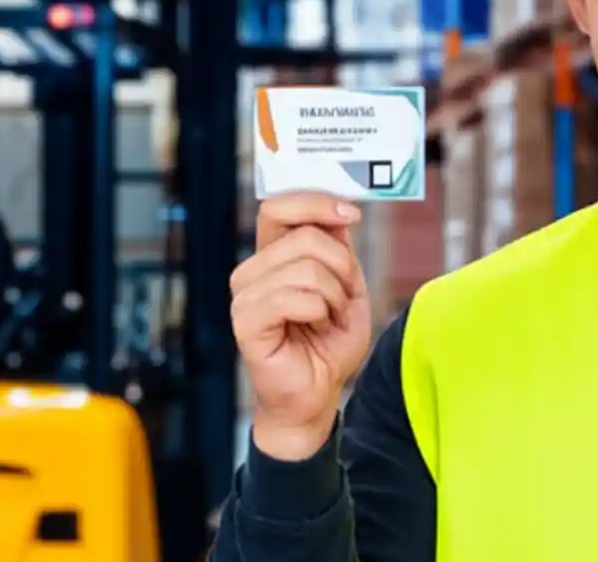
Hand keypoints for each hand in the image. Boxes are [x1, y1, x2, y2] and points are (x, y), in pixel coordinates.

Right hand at [230, 192, 372, 460]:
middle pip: (306, 236)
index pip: (279, 206)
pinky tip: (316, 328)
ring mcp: (245, 295)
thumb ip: (339, 249)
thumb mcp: (346, 287)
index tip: (352, 214)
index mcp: (272, 255)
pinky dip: (320, 312)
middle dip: (342, 266)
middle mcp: (252, 270)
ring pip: (307, 267)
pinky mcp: (246, 321)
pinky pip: (295, 297)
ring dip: (335, 296)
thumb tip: (340, 211)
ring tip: (329, 319)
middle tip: (344, 298)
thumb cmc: (328, 343)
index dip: (316, 201)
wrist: (316, 395)